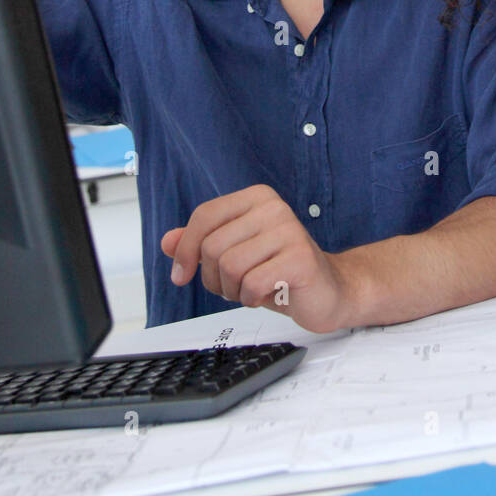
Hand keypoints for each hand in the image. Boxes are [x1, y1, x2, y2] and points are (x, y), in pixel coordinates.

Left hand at [160, 184, 353, 332]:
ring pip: (229, 266)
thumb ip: (200, 245)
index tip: (181, 276)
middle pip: (212, 246)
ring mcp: (290, 231)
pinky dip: (252, 298)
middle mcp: (274, 207)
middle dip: (213, 278)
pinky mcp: (300, 258)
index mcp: (257, 198)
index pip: (204, 216)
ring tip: (252, 288)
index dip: (185, 250)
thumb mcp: (235, 254)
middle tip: (233, 286)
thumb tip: (168, 241)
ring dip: (233, 290)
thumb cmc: (279, 270)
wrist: (328, 291)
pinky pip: (251, 284)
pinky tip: (269, 293)